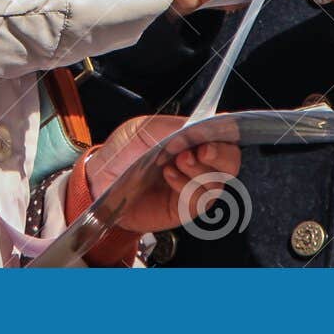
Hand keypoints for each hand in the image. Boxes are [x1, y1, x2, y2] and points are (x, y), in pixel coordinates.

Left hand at [86, 114, 241, 235]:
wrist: (102, 181)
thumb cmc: (124, 152)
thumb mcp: (144, 129)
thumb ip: (172, 126)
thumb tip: (198, 126)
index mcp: (193, 140)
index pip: (224, 137)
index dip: (225, 137)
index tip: (212, 136)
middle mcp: (200, 163)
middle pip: (230, 161)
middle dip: (219, 155)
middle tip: (199, 152)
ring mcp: (194, 187)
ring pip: (217, 182)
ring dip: (198, 171)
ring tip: (174, 163)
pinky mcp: (185, 208)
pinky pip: (199, 200)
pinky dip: (186, 186)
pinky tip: (168, 177)